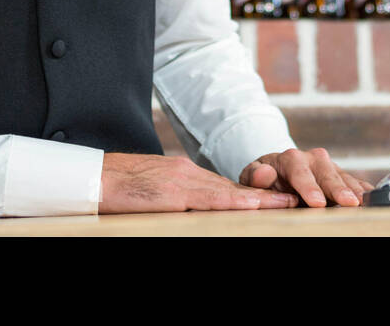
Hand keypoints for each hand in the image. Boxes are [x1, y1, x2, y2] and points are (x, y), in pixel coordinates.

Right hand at [99, 153, 299, 213]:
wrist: (92, 177)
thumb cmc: (117, 188)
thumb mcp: (154, 193)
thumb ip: (178, 199)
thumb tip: (194, 213)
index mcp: (185, 177)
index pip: (226, 188)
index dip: (255, 195)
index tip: (281, 199)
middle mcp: (189, 175)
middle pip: (234, 188)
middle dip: (267, 195)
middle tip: (298, 199)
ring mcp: (181, 182)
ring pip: (228, 192)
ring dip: (260, 199)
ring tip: (287, 203)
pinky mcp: (172, 192)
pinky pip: (207, 199)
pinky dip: (231, 201)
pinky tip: (250, 204)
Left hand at [239, 147, 373, 206]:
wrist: (279, 171)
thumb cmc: (265, 177)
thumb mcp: (252, 175)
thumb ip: (256, 175)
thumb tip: (265, 172)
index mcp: (290, 158)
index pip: (299, 171)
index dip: (309, 187)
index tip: (316, 202)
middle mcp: (313, 159)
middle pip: (327, 173)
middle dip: (338, 189)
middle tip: (348, 203)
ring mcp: (330, 167)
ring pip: (344, 177)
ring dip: (354, 190)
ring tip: (363, 203)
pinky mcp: (342, 176)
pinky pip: (356, 182)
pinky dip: (363, 190)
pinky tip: (372, 199)